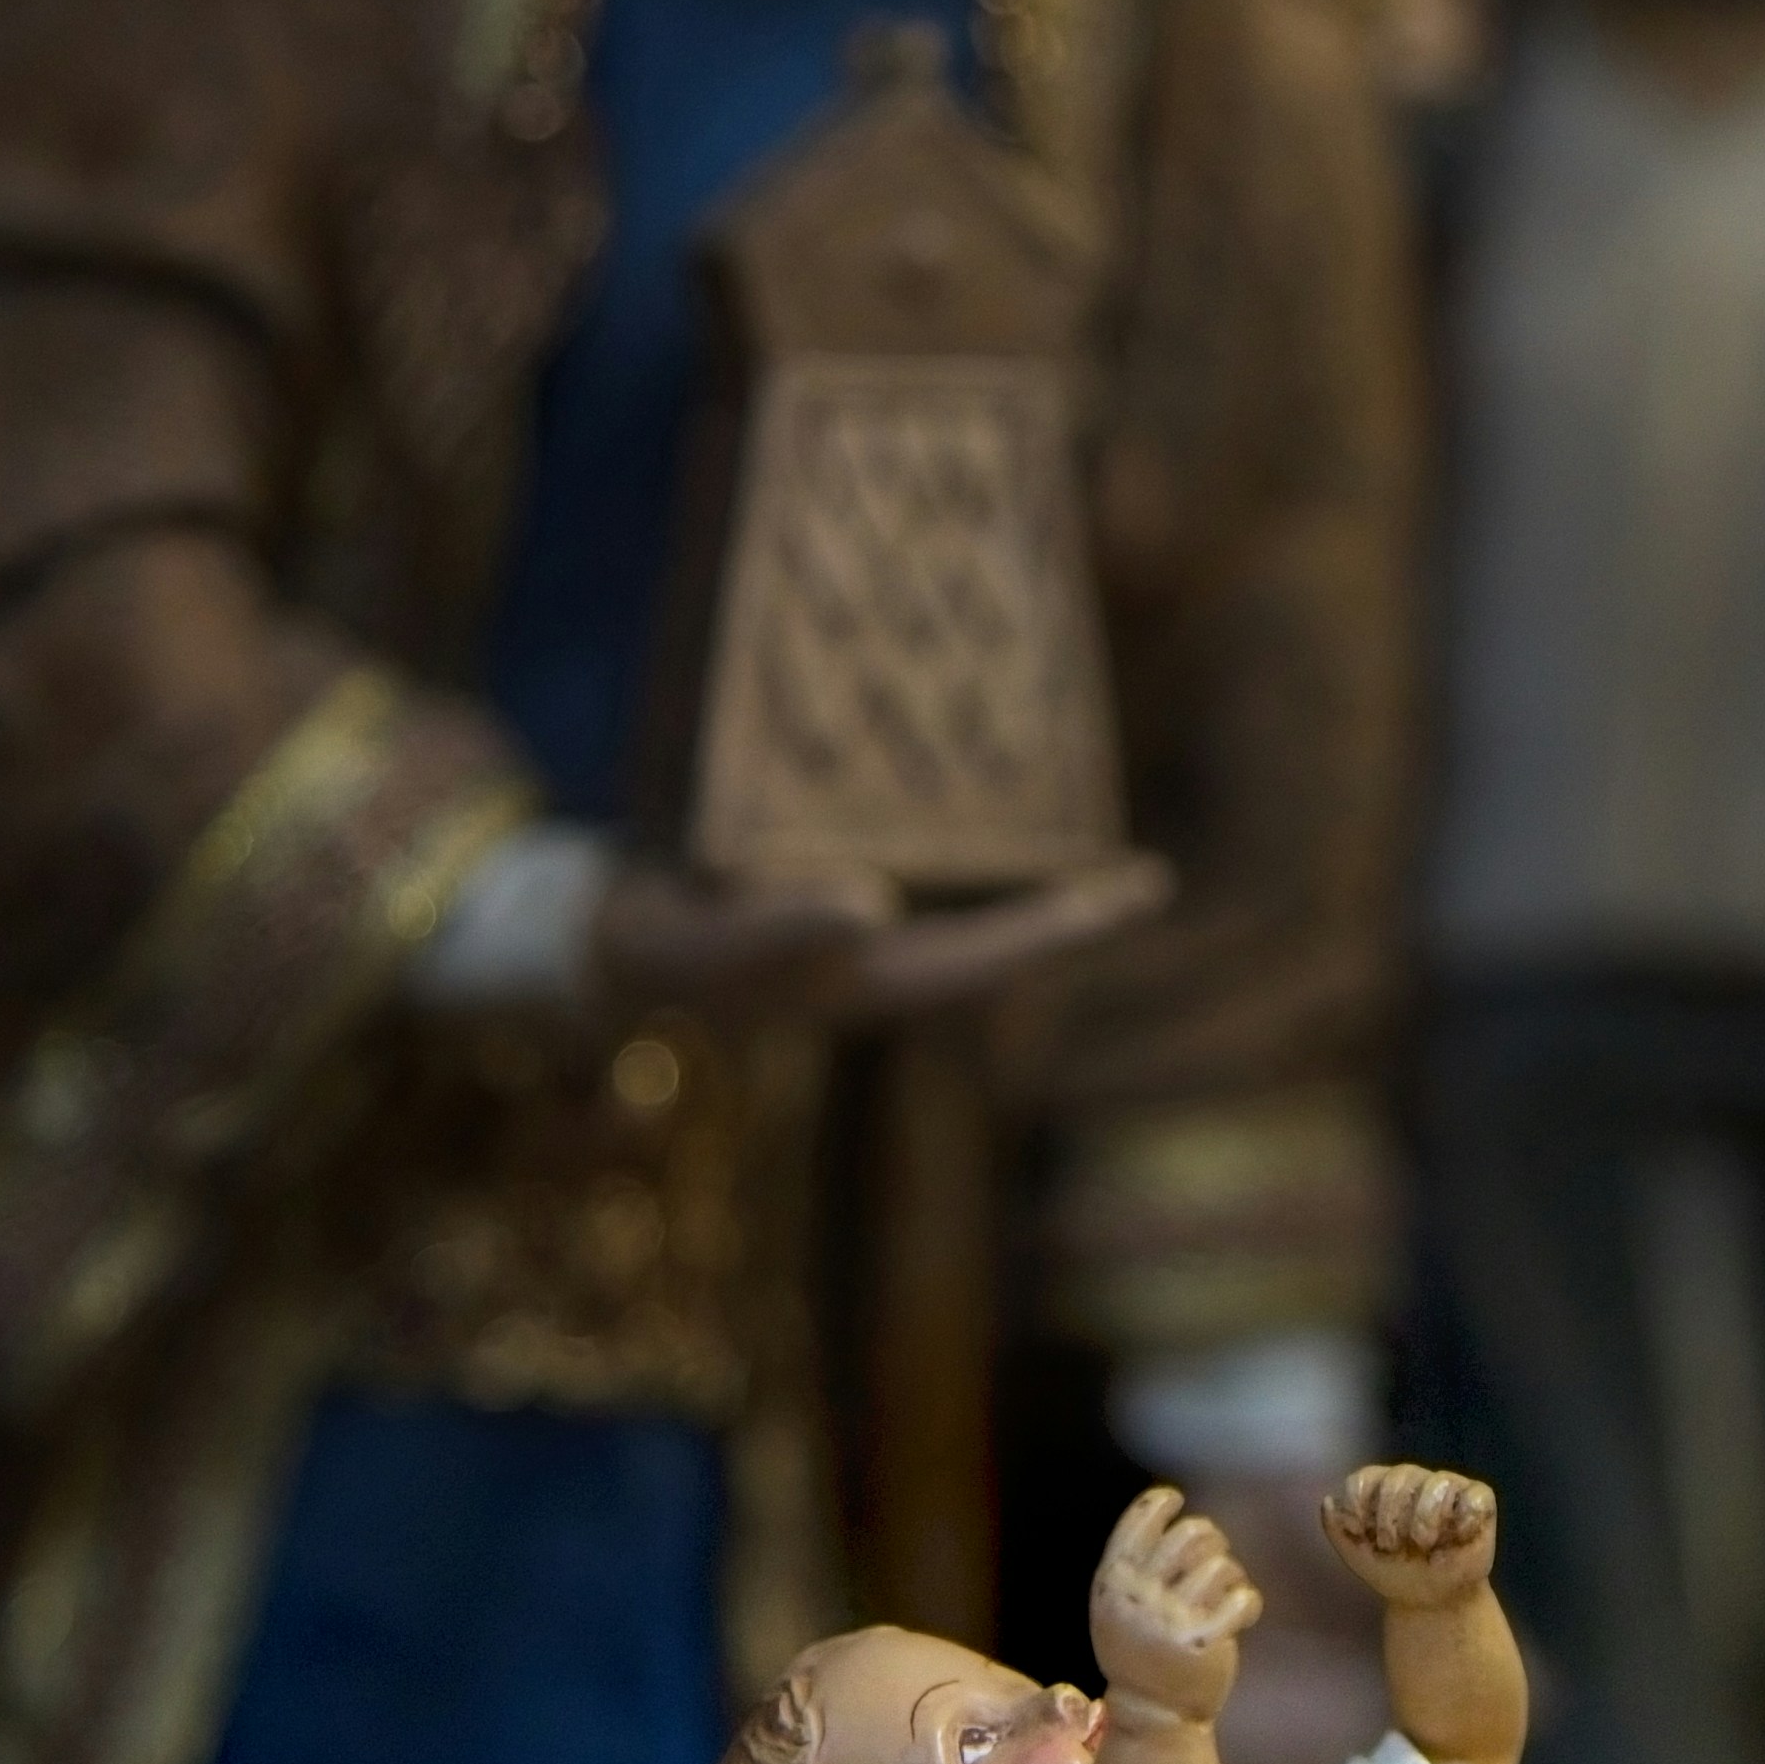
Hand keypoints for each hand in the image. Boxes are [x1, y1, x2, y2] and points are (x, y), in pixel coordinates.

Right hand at [591, 844, 1169, 1029]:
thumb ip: (783, 928)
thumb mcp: (714, 940)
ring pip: (964, 903)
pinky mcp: (837, 895)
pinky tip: (980, 783)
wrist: (613, 951)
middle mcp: (881, 961)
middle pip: (995, 940)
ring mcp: (864, 936)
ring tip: (1087, 819)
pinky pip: (919, 862)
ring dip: (1022, 869)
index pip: (985, 958)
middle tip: (1151, 883)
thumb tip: (873, 901)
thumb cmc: (665, 951)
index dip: (1062, 931)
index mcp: (867, 980)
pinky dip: (955, 829)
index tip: (1136, 895)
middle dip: (1069, 914)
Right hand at [1088, 1482, 1261, 1722]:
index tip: (1177, 1502)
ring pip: (1221, 1564)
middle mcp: (1139, 1594)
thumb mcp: (1116, 1605)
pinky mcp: (1204, 1639)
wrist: (1151, 1712)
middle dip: (1211, 1539)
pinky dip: (1249, 1603)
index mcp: (1113, 1581)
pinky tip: (1242, 1615)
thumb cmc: (1138, 1650)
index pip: (1140, 1518)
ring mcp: (1171, 1618)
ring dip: (1232, 1575)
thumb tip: (1170, 1507)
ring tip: (1226, 1595)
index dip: (1164, 1501)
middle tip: (1213, 1558)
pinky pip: (1243, 1597)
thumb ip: (1135, 1562)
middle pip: (1191, 1533)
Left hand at [1318, 1458, 1498, 1606]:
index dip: (1359, 1503)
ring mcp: (1448, 1486)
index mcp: (1382, 1487)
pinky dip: (1465, 1521)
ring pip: (1438, 1483)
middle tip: (1393, 1547)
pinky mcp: (1479, 1500)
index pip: (1366, 1478)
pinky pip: (1475, 1497)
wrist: (1431, 1602)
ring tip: (1424, 1545)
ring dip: (1426, 1519)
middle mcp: (1414, 1480)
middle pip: (1399, 1478)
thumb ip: (1337, 1530)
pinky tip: (1456, 1541)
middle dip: (1391, 1518)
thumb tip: (1328, 1501)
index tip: (1360, 1531)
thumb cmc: (1395, 1573)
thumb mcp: (1357, 1556)